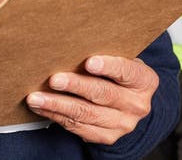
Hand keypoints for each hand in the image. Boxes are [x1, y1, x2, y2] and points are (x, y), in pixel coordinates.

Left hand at [25, 55, 158, 144]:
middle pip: (102, 94)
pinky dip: (57, 116)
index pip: (126, 71)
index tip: (89, 62)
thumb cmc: (119, 74)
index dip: (108, 66)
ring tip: (37, 98)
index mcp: (145, 81)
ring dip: (57, 105)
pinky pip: (78, 127)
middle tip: (53, 80)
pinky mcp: (107, 137)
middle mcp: (137, 105)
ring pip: (86, 114)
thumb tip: (71, 45)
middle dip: (75, 86)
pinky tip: (42, 108)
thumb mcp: (123, 61)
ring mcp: (123, 124)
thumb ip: (106, 54)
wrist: (130, 104)